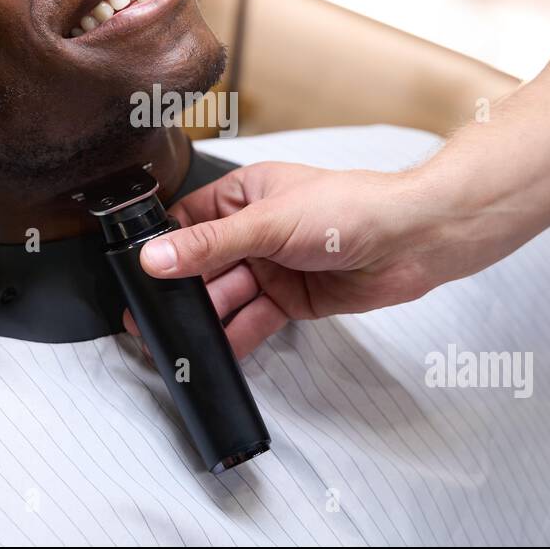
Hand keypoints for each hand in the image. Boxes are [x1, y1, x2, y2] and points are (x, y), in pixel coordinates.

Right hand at [122, 160, 511, 357]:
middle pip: (204, 266)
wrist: (413, 241)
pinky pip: (254, 320)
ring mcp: (274, 266)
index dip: (163, 248)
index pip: (189, 221)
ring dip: (205, 319)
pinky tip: (215, 353)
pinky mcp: (293, 299)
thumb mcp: (268, 222)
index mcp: (246, 195)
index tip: (136, 275)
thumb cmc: (351, 207)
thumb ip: (209, 245)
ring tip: (177, 343)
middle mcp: (256, 231)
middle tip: (147, 321)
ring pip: (227, 296)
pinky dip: (236, 337)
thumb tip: (155, 257)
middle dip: (180, 293)